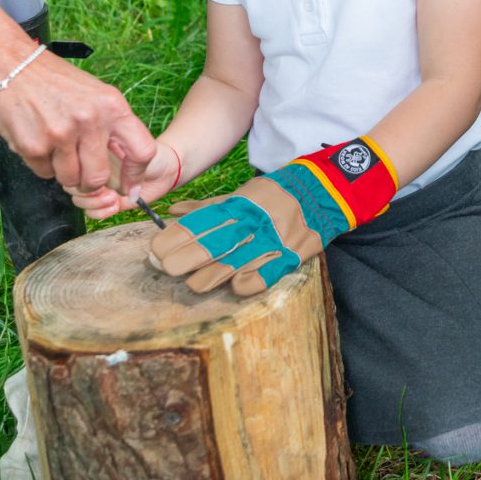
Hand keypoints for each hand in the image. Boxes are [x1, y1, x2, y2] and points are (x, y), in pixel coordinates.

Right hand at [0, 4, 155, 195]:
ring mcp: (61, 134)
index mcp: (112, 105)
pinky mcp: (33, 145)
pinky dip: (41, 164)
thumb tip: (123, 161)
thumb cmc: (51, 78)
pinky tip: (36, 139)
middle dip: (89, 182)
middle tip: (81, 173)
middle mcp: (90, 120)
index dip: (137, 174)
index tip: (129, 185)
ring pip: (70, 179)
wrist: (5, 62)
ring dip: (62, 172)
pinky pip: (44, 173)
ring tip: (54, 146)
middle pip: (99, 176)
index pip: (142, 151)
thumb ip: (110, 124)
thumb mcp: (93, 92)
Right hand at [70, 141, 181, 220]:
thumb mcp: (135, 150)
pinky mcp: (104, 201)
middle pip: (70, 182)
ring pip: (77, 198)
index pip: (72, 161)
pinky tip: (115, 205)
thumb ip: (115, 161)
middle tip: (107, 189)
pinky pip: (89, 212)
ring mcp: (96, 186)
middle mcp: (89, 168)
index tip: (98, 171)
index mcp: (92, 149)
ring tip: (113, 198)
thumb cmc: (151, 155)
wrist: (167, 169)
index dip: (81, 169)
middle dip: (86, 189)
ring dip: (93, 202)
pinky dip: (99, 212)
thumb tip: (97, 179)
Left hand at [151, 175, 305, 294]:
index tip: (156, 249)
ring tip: (193, 284)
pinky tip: (236, 287)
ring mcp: (274, 239)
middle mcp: (254, 221)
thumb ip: (207, 207)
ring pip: (238, 261)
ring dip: (212, 275)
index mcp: (240, 204)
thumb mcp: (243, 194)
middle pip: (215, 243)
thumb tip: (172, 212)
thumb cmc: (275, 195)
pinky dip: (252, 280)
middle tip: (167, 269)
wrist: (324, 191)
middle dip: (187, 258)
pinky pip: (270, 271)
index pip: (202, 222)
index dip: (177, 237)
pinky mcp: (292, 254)